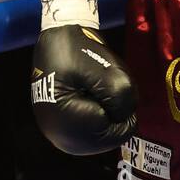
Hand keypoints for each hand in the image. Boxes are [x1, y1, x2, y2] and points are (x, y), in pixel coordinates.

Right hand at [31, 0, 137, 154]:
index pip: (120, 131)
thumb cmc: (81, 52)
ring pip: (105, 135)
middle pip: (113, 136)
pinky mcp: (61, 133)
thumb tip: (123, 118)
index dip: (120, 105)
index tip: (100, 83)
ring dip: (107, 114)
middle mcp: (63, 139)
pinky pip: (94, 133)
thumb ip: (124, 100)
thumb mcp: (111, 73)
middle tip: (98, 86)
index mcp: (71, 125)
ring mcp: (60, 138)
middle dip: (114, 112)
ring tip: (91, 90)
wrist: (56, 41)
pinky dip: (98, 116)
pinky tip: (86, 98)